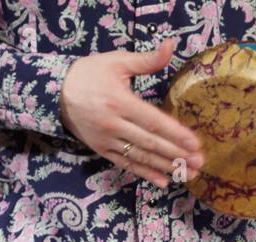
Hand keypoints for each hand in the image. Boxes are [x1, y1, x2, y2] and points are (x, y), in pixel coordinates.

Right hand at [58, 36, 205, 188]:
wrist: (56, 93)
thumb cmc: (90, 74)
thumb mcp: (117, 61)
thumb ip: (146, 60)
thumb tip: (170, 46)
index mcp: (119, 101)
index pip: (152, 121)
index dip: (174, 134)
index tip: (194, 143)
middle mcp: (113, 124)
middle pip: (150, 142)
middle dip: (176, 154)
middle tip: (199, 164)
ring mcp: (107, 140)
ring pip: (140, 156)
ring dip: (166, 167)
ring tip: (188, 175)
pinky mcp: (102, 150)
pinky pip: (126, 164)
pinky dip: (145, 173)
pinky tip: (163, 181)